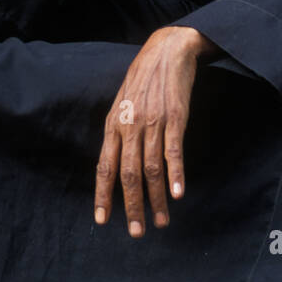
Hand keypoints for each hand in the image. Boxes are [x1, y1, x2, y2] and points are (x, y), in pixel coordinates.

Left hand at [94, 25, 219, 236]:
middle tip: (137, 233)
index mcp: (113, 124)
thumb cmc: (143, 78)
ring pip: (151, 168)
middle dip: (132, 207)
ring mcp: (152, 122)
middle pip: (128, 174)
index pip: (104, 166)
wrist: (167, 49)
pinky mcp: (175, 117)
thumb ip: (118, 131)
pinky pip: (173, 151)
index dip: (103, 195)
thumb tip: (115, 162)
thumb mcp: (122, 103)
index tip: (103, 221)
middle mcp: (130, 126)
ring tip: (162, 221)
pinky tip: (178, 193)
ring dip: (156, 199)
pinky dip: (175, 174)